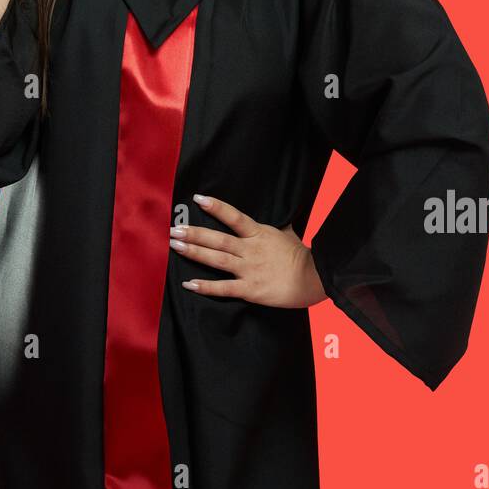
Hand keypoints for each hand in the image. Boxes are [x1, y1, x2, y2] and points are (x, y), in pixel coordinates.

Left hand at [170, 194, 326, 308]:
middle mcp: (251, 249)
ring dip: (194, 252)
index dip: (216, 207)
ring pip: (217, 259)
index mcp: (259, 234)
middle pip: (218, 239)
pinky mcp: (250, 289)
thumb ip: (278, 226)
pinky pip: (224, 288)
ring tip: (175, 246)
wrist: (314, 278)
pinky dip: (205, 287)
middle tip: (174, 229)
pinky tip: (189, 283)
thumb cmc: (302, 256)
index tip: (198, 199)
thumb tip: (281, 214)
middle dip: (194, 233)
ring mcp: (249, 269)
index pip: (234, 217)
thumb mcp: (289, 234)